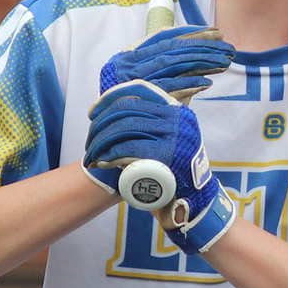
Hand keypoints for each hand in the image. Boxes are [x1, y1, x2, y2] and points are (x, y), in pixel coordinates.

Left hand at [84, 79, 234, 253]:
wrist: (197, 197)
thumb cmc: (175, 169)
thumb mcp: (171, 138)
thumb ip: (153, 123)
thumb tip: (116, 112)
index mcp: (176, 109)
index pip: (139, 89)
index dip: (111, 98)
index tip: (93, 113)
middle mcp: (177, 118)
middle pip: (127, 110)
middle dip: (100, 126)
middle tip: (90, 144)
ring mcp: (174, 135)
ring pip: (125, 128)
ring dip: (101, 143)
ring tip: (92, 157)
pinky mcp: (167, 155)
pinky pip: (130, 148)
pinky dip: (110, 155)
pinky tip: (101, 162)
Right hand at [98, 25, 235, 100]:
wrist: (112, 142)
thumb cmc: (138, 111)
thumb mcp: (154, 84)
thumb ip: (171, 69)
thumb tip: (204, 53)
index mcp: (128, 55)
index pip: (164, 36)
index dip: (192, 32)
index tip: (216, 32)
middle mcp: (126, 64)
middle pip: (172, 49)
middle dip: (203, 46)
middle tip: (229, 48)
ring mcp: (130, 79)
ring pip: (173, 64)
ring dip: (201, 62)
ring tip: (225, 63)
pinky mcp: (138, 98)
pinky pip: (168, 86)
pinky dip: (188, 83)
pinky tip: (207, 82)